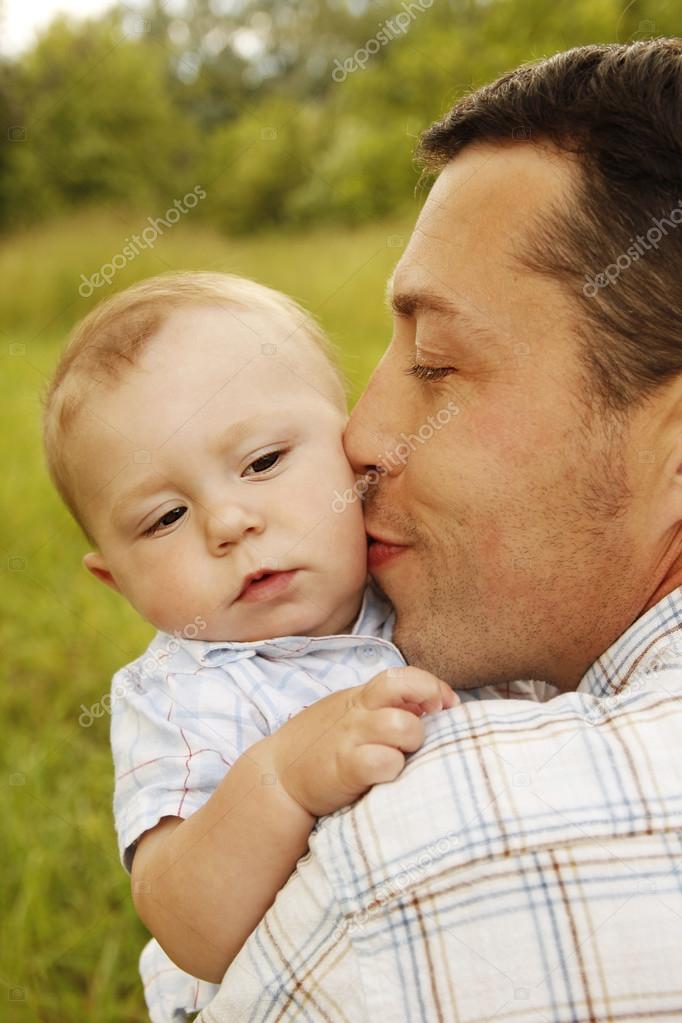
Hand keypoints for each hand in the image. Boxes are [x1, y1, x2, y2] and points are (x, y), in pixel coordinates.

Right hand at [268, 667, 457, 815]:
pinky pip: (383, 762)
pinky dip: (393, 769)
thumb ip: (381, 707)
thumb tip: (424, 704)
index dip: (431, 686)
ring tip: (402, 757)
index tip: (446, 705)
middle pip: (404, 689)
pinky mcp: (345, 768)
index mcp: (359, 697)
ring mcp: (350, 738)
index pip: (402, 675)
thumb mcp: (348, 715)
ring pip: (402, 726)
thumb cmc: (320, 747)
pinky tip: (386, 776)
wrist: (277, 778)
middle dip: (426, 706)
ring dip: (411, 742)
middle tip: (426, 730)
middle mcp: (357, 712)